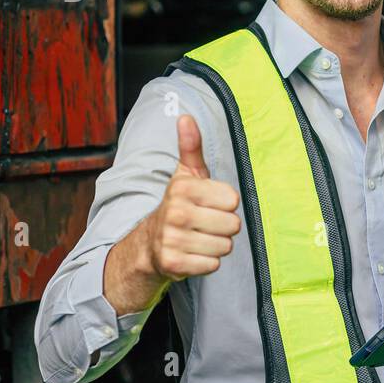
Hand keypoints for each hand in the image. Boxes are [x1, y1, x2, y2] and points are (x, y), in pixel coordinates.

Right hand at [142, 115, 241, 279]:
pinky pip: (213, 265)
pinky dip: (207, 262)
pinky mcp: (174, 264)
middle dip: (223, 227)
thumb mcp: (186, 175)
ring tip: (199, 238)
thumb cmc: (179, 206)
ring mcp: (173, 240)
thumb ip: (191, 147)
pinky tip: (193, 254)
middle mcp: (176, 213)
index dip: (225, 205)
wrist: (150, 244)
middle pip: (233, 225)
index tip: (208, 205)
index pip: (233, 200)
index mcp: (183, 188)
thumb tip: (185, 117)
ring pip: (225, 246)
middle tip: (204, 224)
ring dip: (216, 245)